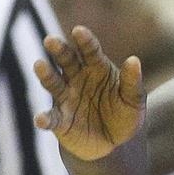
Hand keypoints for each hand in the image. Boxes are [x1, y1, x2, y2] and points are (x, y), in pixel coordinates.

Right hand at [32, 25, 144, 160]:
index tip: (78, 31)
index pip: (90, 51)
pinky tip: (41, 119)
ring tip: (39, 65)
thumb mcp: (134, 100)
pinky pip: (51, 118)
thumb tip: (134, 60)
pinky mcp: (59, 120)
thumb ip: (132, 82)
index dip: (84, 41)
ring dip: (45, 74)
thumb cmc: (125, 115)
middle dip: (59, 50)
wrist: (115, 143)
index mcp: (97, 68)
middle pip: (66, 60)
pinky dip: (45, 118)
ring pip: (53, 83)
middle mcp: (77, 78)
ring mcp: (66, 97)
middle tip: (51, 40)